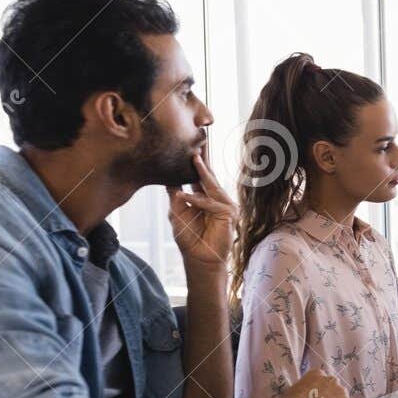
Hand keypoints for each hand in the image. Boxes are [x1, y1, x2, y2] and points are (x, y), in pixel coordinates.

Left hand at [168, 151, 236, 271]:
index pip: (200, 175)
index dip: (197, 160)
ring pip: (212, 186)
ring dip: (202, 172)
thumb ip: (175, 194)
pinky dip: (197, 200)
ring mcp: (225, 205)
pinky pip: (212, 203)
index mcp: (204, 196)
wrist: (199, 258)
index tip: (193, 143)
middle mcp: (216, 198)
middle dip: (203, 158)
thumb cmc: (189, 237)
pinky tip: (184, 196)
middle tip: (199, 139)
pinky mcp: (229, 214)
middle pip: (209, 175)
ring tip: (194, 157)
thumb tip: (169, 175)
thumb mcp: (177, 211)